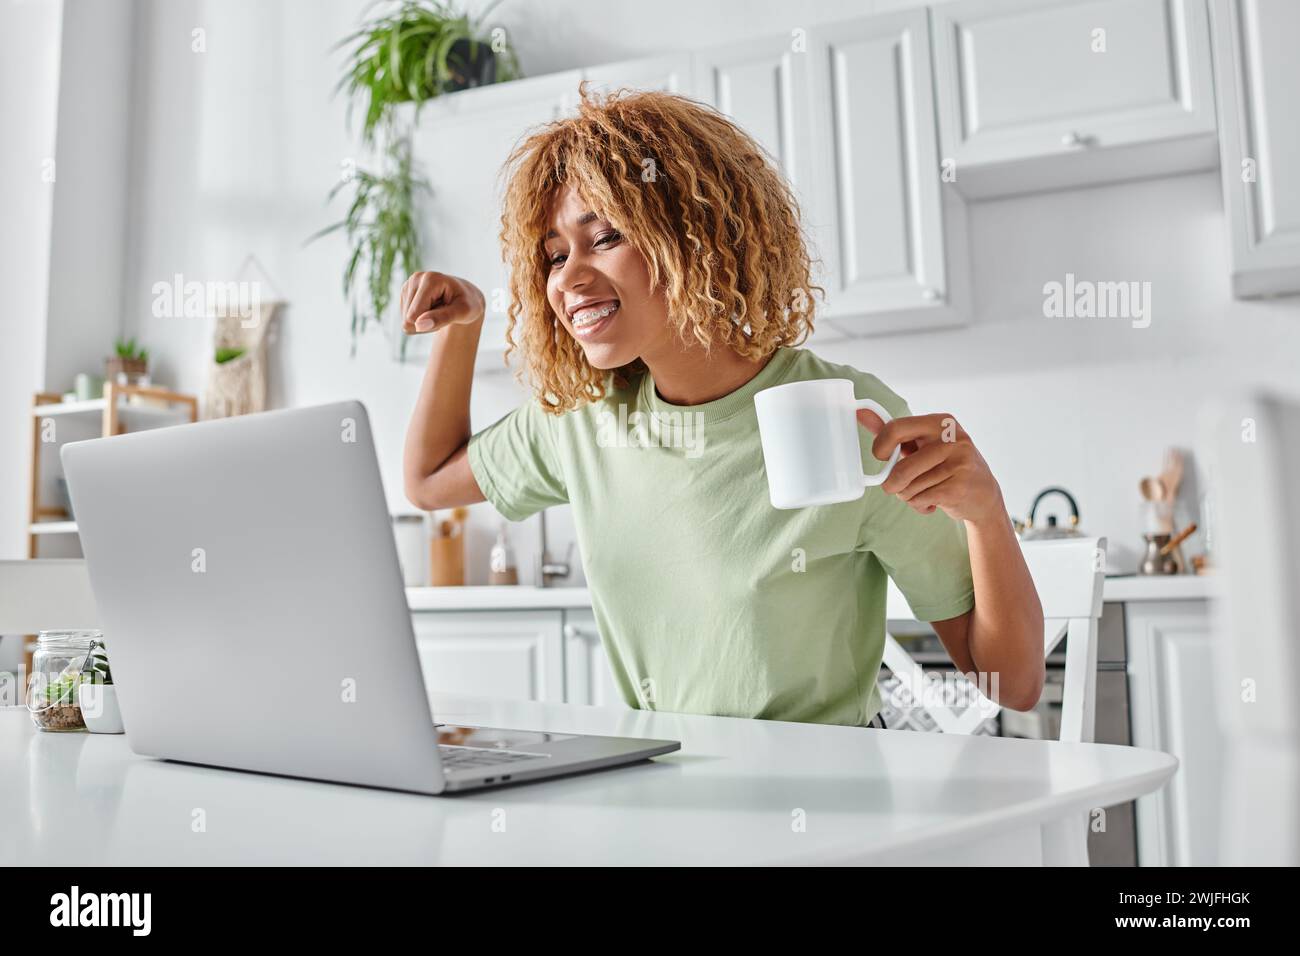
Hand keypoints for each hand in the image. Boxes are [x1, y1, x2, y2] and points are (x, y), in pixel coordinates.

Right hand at [399, 271, 485, 333]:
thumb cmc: (468, 304)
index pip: (414, 316)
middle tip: (444, 312)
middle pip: (408, 319)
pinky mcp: (406, 292)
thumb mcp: (463, 312)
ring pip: (406, 322)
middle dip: (427, 323)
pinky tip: (432, 310)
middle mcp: (416, 278)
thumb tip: (419, 325)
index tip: (447, 313)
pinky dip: (419, 320)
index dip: (430, 324)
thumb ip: (443, 318)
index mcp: (430, 279)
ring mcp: (409, 284)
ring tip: (439, 310)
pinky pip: (405, 320)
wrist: (465, 297)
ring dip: (424, 322)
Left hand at [856, 410, 1004, 524]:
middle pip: (901, 468)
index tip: (883, 458)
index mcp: (940, 422)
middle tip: (897, 486)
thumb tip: (861, 411)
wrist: (983, 494)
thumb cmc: (945, 465)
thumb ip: (893, 431)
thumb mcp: (923, 443)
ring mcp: (959, 463)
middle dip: (892, 484)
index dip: (880, 447)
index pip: (895, 428)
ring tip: (923, 492)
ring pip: (909, 487)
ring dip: (908, 496)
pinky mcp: (959, 487)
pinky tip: (933, 502)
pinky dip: (919, 506)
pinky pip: (920, 500)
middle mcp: (953, 439)